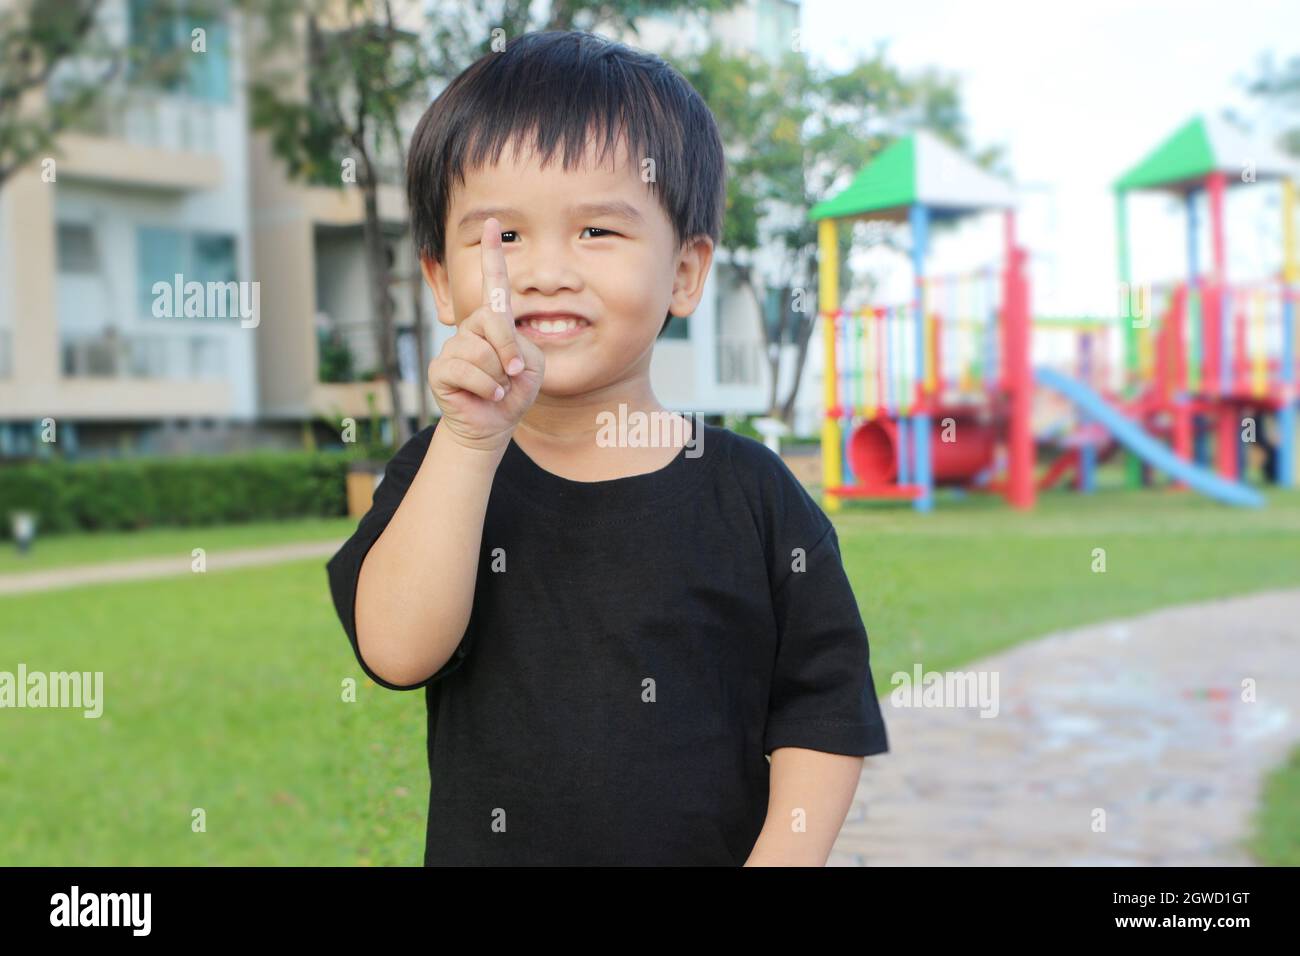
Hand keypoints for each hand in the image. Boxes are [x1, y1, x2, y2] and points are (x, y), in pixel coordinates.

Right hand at [428, 217, 543, 451]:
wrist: (493, 424)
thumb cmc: (513, 390)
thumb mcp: (531, 365)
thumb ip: (518, 346)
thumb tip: (492, 349)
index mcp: (493, 322)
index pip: (493, 284)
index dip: (491, 253)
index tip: (493, 223)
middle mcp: (470, 328)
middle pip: (493, 323)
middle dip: (509, 352)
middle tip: (513, 375)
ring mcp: (452, 347)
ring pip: (482, 353)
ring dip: (498, 376)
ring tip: (495, 387)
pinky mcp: (440, 369)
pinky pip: (469, 372)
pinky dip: (487, 389)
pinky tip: (487, 395)